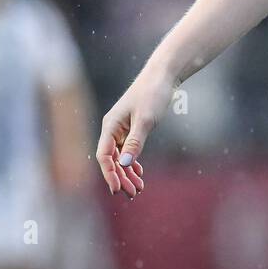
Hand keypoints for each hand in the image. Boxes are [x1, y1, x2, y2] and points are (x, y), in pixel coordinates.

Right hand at [95, 69, 173, 198]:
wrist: (163, 75)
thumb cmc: (153, 93)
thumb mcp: (146, 119)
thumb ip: (135, 142)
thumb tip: (124, 164)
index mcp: (110, 125)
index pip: (104, 155)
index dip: (109, 174)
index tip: (117, 190)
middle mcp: (112, 127)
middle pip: (111, 159)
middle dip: (120, 177)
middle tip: (133, 193)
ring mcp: (121, 127)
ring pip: (120, 156)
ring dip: (127, 172)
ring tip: (138, 188)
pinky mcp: (131, 126)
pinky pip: (127, 149)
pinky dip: (132, 161)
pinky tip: (138, 172)